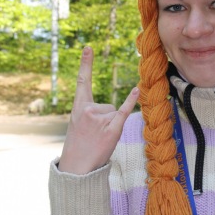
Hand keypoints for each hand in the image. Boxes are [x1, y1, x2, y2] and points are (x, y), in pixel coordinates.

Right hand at [58, 46, 139, 174]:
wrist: (77, 167)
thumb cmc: (79, 145)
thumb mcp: (78, 124)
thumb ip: (91, 112)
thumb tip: (112, 107)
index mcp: (78, 107)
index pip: (82, 81)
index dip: (85, 64)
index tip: (88, 47)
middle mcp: (89, 109)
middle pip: (107, 105)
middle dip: (105, 119)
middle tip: (93, 135)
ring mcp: (101, 119)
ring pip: (114, 113)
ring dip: (111, 126)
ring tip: (99, 139)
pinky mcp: (113, 128)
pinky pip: (124, 111)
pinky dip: (131, 101)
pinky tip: (137, 90)